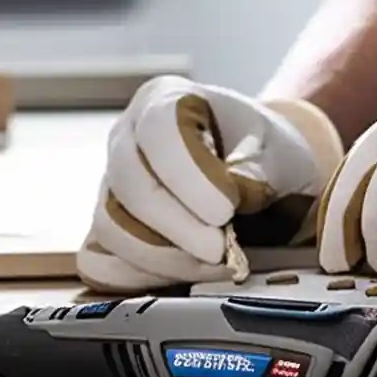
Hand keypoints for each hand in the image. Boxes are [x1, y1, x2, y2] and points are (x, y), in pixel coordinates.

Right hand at [76, 75, 343, 292]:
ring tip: (212, 265)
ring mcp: (109, 185)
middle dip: (177, 227)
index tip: (225, 211)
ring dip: (163, 257)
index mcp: (165, 100)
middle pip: (128, 184)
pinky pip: (99, 261)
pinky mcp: (106, 229)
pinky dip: (138, 277)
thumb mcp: (278, 151)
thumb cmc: (265, 154)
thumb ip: (257, 172)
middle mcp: (126, 138)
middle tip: (221, 250)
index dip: (189, 176)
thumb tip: (228, 203)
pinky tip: (183, 275)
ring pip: (111, 226)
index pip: (159, 130)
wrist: (257, 174)